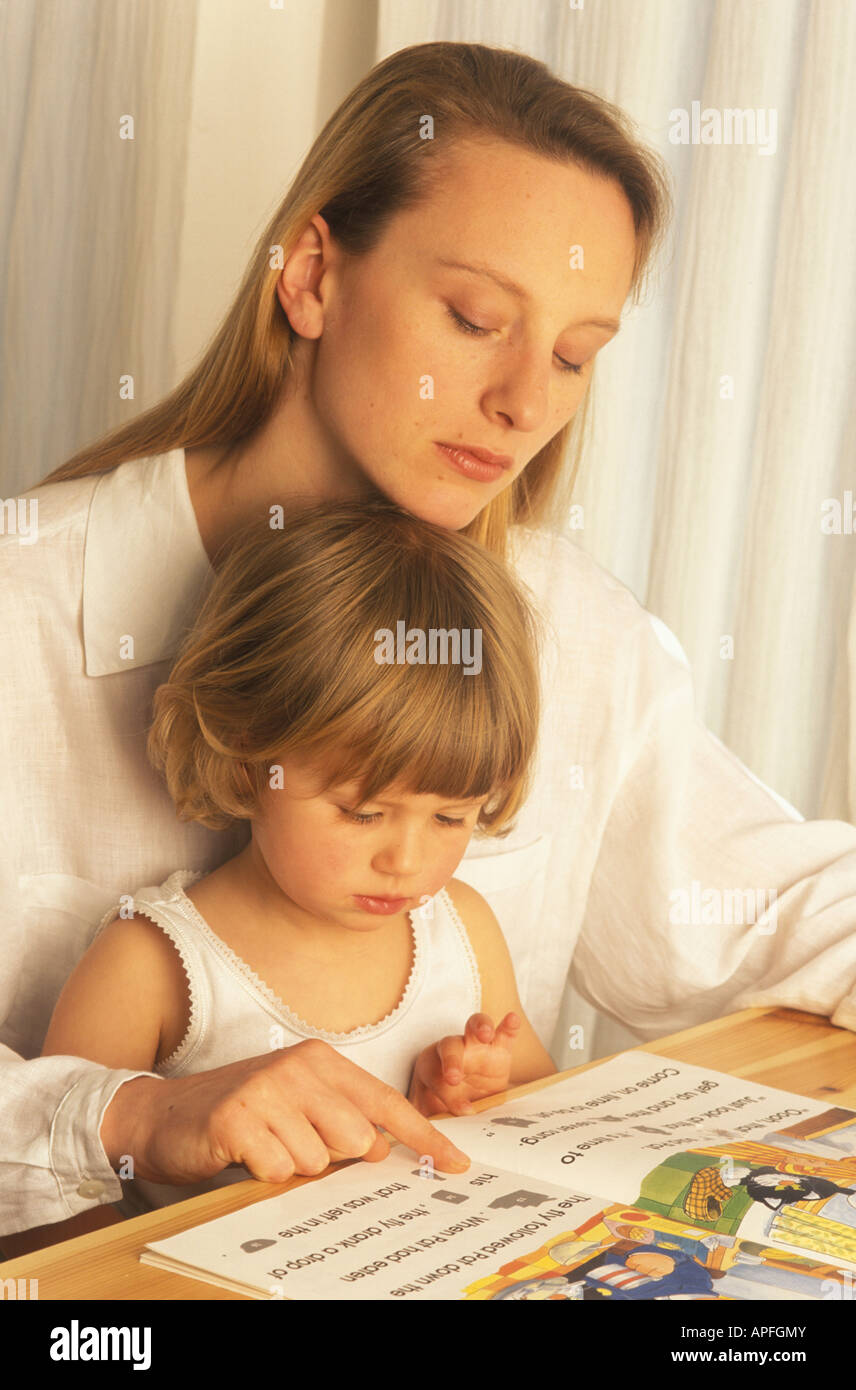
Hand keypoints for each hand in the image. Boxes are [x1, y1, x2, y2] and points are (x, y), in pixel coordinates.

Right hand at [99, 1040, 470, 1185]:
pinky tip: (244, 1152)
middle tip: (296, 1144)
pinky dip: (263, 1172)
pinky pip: (277, 1170)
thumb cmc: (242, 1114)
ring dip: (292, 1166)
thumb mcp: (297, 1106)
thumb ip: (340, 1119)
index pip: (386, 1102)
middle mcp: (298, 1067)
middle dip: (333, 1156)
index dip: (425, 1135)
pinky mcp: (237, 1119)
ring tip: (265, 1145)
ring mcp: (267, 1090)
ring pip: (318, 1160)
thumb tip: (382, 1150)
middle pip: (357, 1139)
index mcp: (320, 1060)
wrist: (164, 1114)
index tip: (458, 1162)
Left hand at [408, 1012, 520, 1117]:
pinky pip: (503, 1033)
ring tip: (485, 1034)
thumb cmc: (444, 1106)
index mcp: (430, 1066)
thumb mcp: (435, 1116)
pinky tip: (512, 1020)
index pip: (433, 1075)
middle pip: (449, 1047)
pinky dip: (508, 1026)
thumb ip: (433, 1122)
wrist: (466, 1100)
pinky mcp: (499, 1049)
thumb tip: (433, 1139)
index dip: (444, 1093)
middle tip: (454, 1077)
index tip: (459, 1112)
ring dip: (478, 1028)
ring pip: (474, 1028)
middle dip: (452, 1060)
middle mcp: (452, 1052)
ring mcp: (476, 1047)